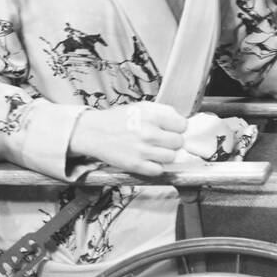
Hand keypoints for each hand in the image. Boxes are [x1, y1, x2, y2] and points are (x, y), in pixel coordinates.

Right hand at [69, 101, 186, 175]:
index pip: (182, 125)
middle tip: (162, 139)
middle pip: (178, 142)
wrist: (94, 132)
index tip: (172, 129)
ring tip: (154, 149)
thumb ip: (163, 111)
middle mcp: (149, 133)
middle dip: (172, 141)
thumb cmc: (118, 119)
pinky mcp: (136, 165)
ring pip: (171, 157)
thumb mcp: (141, 106)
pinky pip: (159, 170)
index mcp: (151, 116)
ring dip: (165, 154)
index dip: (178, 127)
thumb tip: (180, 119)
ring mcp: (143, 151)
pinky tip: (148, 158)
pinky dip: (156, 166)